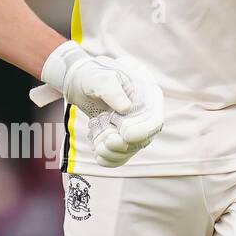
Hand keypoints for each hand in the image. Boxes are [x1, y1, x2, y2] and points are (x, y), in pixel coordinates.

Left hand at [37, 41, 163, 167]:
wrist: (80, 83)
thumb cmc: (92, 76)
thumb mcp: (100, 78)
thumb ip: (112, 91)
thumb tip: (126, 109)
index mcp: (147, 97)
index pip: (155, 122)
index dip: (140, 131)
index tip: (122, 131)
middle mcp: (144, 116)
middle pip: (142, 141)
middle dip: (121, 144)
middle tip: (103, 136)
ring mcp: (133, 129)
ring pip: (129, 151)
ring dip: (111, 151)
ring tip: (96, 137)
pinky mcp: (121, 139)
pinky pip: (120, 157)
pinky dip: (108, 159)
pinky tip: (96, 150)